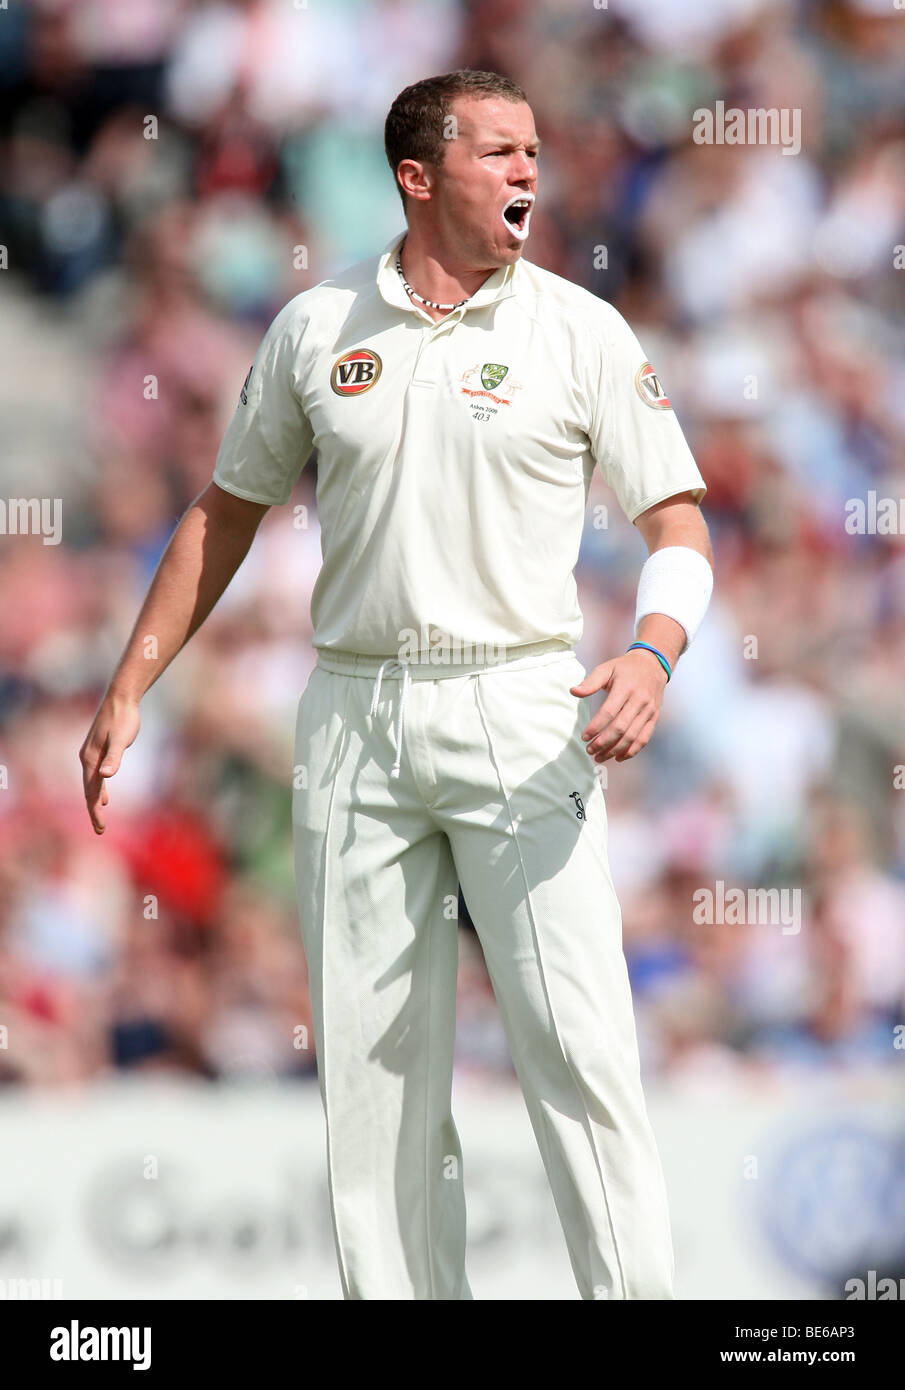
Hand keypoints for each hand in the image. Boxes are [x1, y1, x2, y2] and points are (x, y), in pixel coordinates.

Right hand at [79, 695, 140, 833]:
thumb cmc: (124, 719)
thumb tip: (105, 776)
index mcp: (91, 760)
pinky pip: (96, 775)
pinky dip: (99, 788)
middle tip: (100, 830)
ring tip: (100, 817)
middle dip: (93, 810)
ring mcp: (92, 754)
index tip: (100, 827)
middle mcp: (87, 758)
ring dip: (95, 800)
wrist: (121, 699)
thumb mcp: (121, 740)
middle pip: (89, 790)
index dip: (95, 810)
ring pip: (92, 783)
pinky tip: (106, 795)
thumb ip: (114, 758)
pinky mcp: (99, 750)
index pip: (91, 791)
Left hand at [570, 651, 668, 762]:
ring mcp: (649, 711)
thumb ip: (591, 682)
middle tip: (589, 751)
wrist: (653, 665)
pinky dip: (632, 751)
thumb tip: (573, 691)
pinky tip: (618, 757)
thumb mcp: (607, 668)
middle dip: (603, 742)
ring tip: (600, 757)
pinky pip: (644, 738)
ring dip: (615, 750)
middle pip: (620, 727)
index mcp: (625, 688)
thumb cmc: (624, 668)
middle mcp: (639, 700)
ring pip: (632, 736)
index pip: (609, 712)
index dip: (596, 727)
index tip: (584, 737)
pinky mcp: (654, 718)